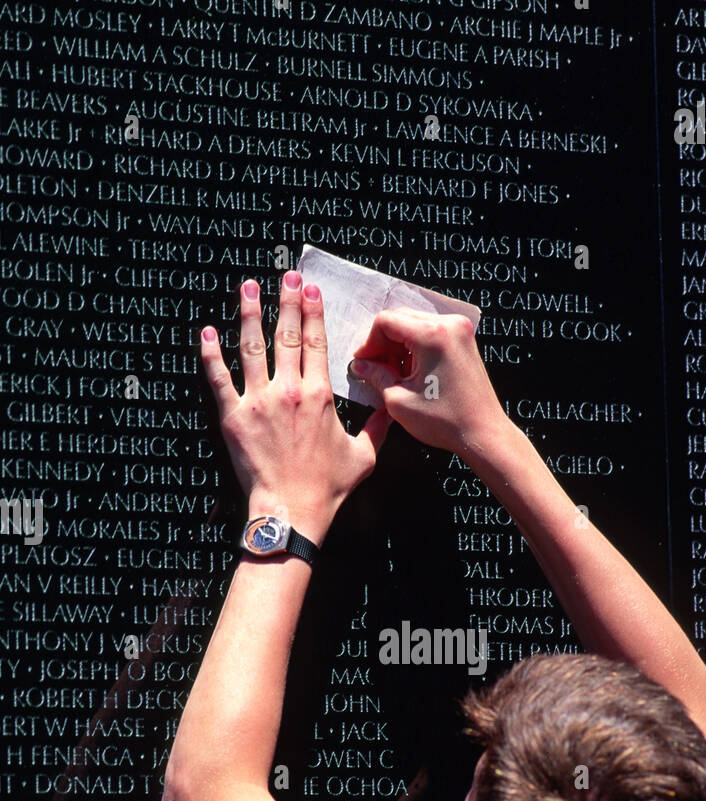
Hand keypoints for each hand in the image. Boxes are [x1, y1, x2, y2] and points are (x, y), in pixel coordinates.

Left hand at [201, 272, 389, 544]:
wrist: (292, 511)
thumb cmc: (327, 489)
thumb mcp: (364, 457)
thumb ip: (378, 427)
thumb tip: (390, 408)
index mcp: (320, 396)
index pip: (316, 343)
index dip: (313, 312)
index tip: (311, 290)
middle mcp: (289, 391)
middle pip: (287, 335)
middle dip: (287, 301)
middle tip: (286, 276)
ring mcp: (259, 402)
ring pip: (252, 347)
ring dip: (249, 313)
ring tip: (248, 287)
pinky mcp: (234, 418)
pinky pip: (219, 379)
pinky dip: (211, 354)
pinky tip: (206, 332)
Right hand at [348, 308, 505, 458]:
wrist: (483, 432)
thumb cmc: (447, 421)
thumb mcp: (399, 401)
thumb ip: (376, 376)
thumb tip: (361, 365)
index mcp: (432, 335)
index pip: (385, 321)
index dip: (369, 343)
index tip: (364, 362)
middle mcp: (448, 325)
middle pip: (400, 319)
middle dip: (384, 344)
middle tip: (376, 370)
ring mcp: (459, 330)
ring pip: (414, 325)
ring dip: (399, 346)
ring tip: (396, 375)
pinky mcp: (464, 340)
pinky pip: (430, 333)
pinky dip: (416, 348)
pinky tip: (412, 372)